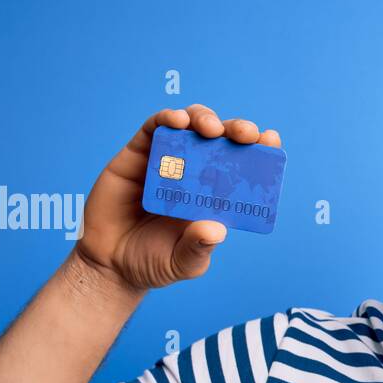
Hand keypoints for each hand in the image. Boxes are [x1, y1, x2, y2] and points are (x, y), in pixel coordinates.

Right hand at [75, 104, 281, 290]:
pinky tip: (177, 122)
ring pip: (191, 125)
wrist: (111, 264)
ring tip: (211, 130)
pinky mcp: (138, 154)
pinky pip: (154, 127)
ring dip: (205, 119)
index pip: (243, 165)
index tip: (271, 140)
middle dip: (236, 130)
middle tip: (246, 135)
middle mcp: (195, 172)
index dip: (259, 149)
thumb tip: (217, 230)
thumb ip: (199, 248)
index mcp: (215, 195)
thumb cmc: (153, 262)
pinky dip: (167, 118)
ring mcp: (167, 160)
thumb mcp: (183, 262)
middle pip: (221, 139)